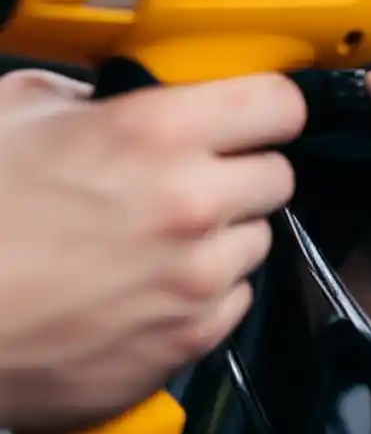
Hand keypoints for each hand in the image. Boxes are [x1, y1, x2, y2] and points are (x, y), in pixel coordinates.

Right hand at [0, 70, 304, 430]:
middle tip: (192, 180)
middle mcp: (193, 203)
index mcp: (157, 133)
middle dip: (241, 173)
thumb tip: (124, 98)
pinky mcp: (193, 335)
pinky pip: (235, 299)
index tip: (257, 114)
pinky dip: (205, 292)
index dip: (268, 107)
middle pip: (277, 174)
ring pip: (258, 240)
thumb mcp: (13, 117)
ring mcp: (198, 276)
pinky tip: (148, 287)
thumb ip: (91, 98)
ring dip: (222, 236)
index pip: (280, 103)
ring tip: (153, 241)